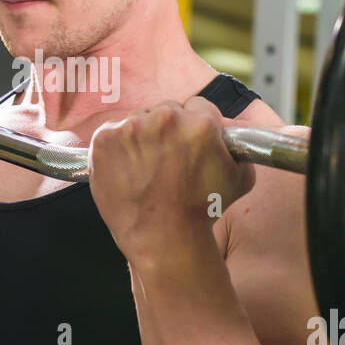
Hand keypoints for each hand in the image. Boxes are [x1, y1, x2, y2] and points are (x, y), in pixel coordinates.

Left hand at [87, 95, 255, 262]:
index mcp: (200, 123)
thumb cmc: (202, 212)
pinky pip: (112, 132)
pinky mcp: (104, 139)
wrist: (163, 239)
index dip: (196, 128)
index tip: (190, 145)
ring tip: (146, 169)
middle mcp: (165, 119)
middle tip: (168, 160)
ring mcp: (130, 128)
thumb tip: (232, 133)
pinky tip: (127, 170)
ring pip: (138, 120)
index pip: (198, 106)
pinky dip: (117, 148)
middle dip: (169, 131)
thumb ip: (237, 146)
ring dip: (142, 137)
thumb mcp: (240, 176)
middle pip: (167, 110)